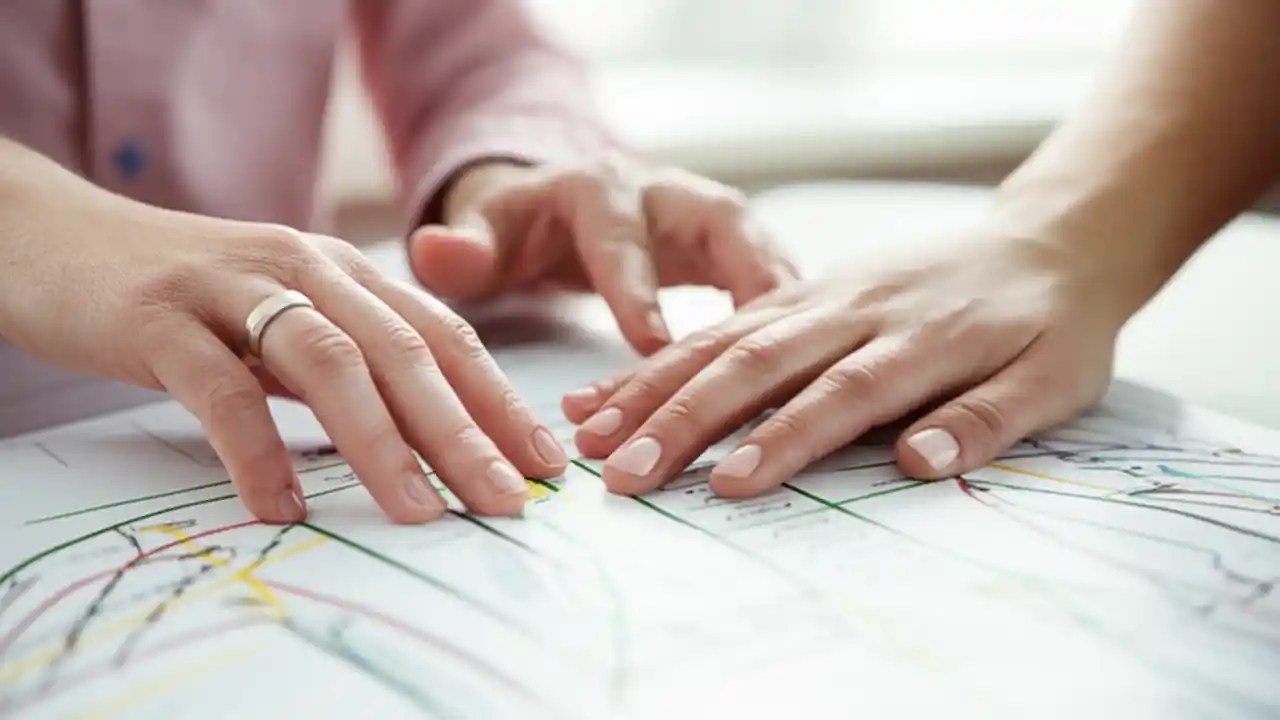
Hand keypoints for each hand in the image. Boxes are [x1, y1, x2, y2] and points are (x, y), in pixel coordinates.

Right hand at [0, 175, 566, 523]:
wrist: (55, 236)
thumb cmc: (188, 294)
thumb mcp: (283, 319)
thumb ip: (346, 366)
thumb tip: (426, 441)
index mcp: (344, 271)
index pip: (443, 336)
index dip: (499, 400)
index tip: (546, 462)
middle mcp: (303, 268)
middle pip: (405, 352)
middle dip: (466, 431)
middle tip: (509, 500)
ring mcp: (232, 287)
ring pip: (330, 363)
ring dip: (384, 443)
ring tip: (422, 513)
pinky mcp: (159, 318)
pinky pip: (221, 387)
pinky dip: (257, 449)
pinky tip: (283, 504)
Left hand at [408, 158, 796, 354]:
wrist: (562, 200)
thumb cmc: (520, 227)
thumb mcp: (485, 232)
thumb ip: (462, 248)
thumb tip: (430, 250)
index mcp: (598, 190)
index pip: (619, 238)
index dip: (635, 289)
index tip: (650, 342)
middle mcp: (666, 193)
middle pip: (719, 231)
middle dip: (742, 289)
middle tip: (766, 351)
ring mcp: (711, 215)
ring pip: (763, 254)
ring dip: (788, 305)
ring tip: (819, 360)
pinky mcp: (740, 247)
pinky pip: (772, 282)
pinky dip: (796, 321)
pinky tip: (818, 367)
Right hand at [561, 231, 1129, 496]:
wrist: (1047, 240)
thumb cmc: (1052, 324)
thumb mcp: (1055, 379)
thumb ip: (987, 418)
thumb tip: (920, 461)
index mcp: (920, 338)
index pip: (842, 393)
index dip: (785, 438)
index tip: (728, 484)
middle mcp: (855, 309)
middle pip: (758, 361)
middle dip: (684, 417)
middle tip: (625, 472)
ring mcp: (820, 293)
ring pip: (723, 336)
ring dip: (653, 385)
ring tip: (592, 432)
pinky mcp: (800, 289)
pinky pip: (722, 321)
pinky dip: (662, 355)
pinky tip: (614, 386)